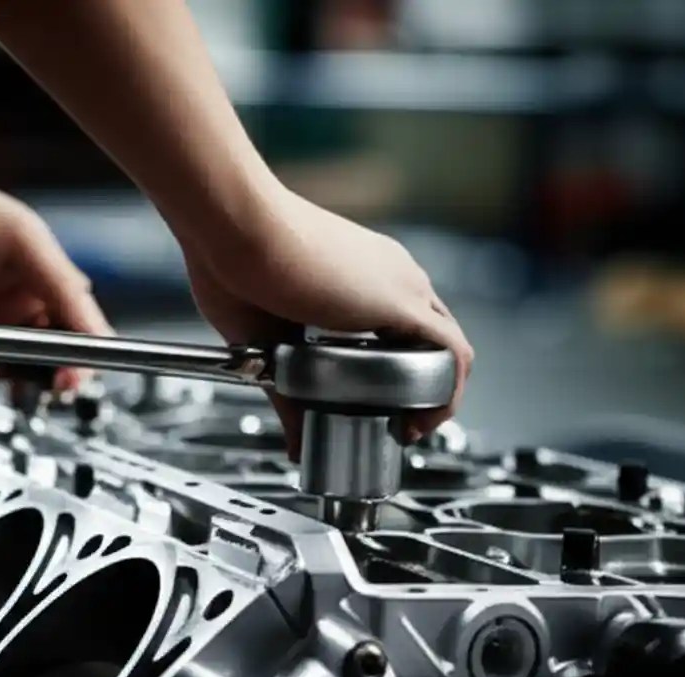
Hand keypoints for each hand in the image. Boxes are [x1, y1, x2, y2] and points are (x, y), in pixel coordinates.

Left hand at [0, 163, 111, 389]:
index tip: (76, 378)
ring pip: (15, 359)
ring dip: (12, 372)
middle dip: (50, 369)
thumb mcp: (22, 242)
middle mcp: (22, 294)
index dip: (84, 353)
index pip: (80, 322)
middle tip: (44, 385)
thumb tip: (97, 328)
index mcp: (47, 273)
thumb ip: (61, 284)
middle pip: (52, 347)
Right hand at [176, 183, 473, 456]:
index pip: (401, 323)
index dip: (394, 367)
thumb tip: (294, 441)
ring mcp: (402, 284)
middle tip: (391, 421)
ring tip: (406, 426)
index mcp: (357, 271)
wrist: (235, 227)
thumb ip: (287, 392)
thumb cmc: (231, 263)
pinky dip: (446, 394)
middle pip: (430, 337)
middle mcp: (389, 272)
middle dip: (418, 384)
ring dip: (435, 391)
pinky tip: (419, 421)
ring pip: (448, 346)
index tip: (371, 402)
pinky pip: (453, 354)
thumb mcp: (263, 340)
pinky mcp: (404, 302)